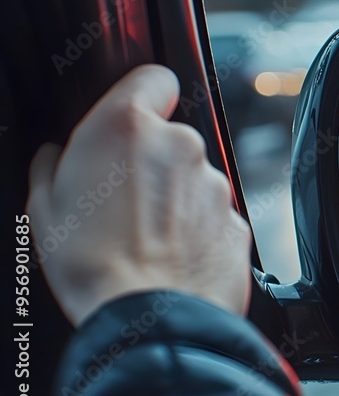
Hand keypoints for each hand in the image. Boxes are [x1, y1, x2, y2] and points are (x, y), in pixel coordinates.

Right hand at [27, 64, 251, 324]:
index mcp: (127, 126)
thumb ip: (54, 166)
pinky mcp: (235, 219)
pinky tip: (170, 258)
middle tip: (120, 202)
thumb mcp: (45, 207)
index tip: (133, 116)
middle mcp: (179, 144)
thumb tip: (56, 157)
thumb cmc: (92, 263)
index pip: (153, 77)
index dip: (144, 94)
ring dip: (173, 199)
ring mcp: (213, 183)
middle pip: (169, 137)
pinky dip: (195, 230)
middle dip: (150, 162)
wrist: (150, 319)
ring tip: (143, 239)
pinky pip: (210, 216)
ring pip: (192, 179)